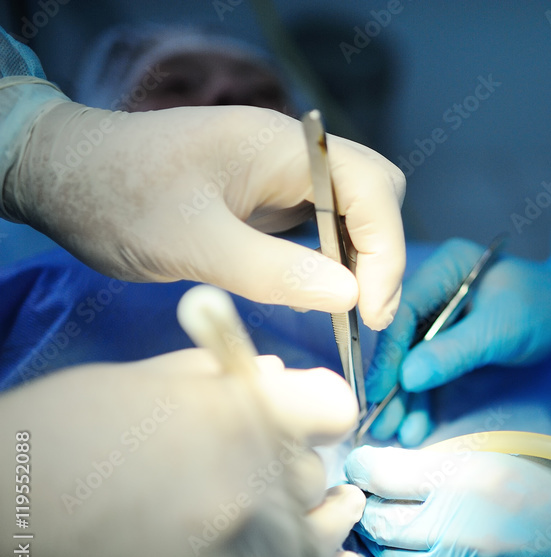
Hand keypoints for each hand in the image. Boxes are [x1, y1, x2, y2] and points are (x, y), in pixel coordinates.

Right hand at [0, 350, 365, 556]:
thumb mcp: (126, 387)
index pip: (329, 407)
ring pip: (318, 533)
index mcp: (228, 413)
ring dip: (330, 517)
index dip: (320, 407)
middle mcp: (249, 483)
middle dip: (300, 462)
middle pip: (313, 471)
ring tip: (341, 505)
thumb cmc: (46, 449)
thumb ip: (212, 376)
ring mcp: (241, 554)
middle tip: (285, 464)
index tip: (313, 413)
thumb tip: (277, 375)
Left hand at [5, 101, 404, 328]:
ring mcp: (280, 174)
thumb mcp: (191, 244)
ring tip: (349, 313)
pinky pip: (321, 224)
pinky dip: (333, 260)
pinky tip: (318, 293)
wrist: (63, 176)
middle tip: (366, 313)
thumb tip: (350, 298)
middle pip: (374, 192)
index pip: (371, 188)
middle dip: (381, 252)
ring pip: (352, 210)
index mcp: (282, 147)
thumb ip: (272, 271)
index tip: (371, 310)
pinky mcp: (266, 197)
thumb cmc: (119, 200)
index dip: (385, 250)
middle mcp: (291, 154)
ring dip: (360, 259)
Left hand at [345, 445, 550, 556]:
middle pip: (375, 520)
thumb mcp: (506, 456)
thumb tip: (392, 468)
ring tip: (401, 520)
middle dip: (367, 504)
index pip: (381, 473)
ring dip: (388, 538)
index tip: (363, 463)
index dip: (363, 466)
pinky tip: (431, 548)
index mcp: (467, 480)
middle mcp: (456, 530)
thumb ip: (445, 463)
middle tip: (372, 492)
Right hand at [365, 239, 550, 444]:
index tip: (379, 392)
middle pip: (402, 338)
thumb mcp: (501, 329)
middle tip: (380, 424)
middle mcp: (434, 289)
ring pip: (412, 359)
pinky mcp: (448, 340)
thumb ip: (455, 351)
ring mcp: (439, 315)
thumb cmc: (544, 309)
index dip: (389, 354)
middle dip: (393, 383)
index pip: (403, 311)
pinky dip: (423, 398)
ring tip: (396, 433)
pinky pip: (429, 370)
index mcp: (445, 268)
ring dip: (405, 398)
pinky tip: (416, 426)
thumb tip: (407, 377)